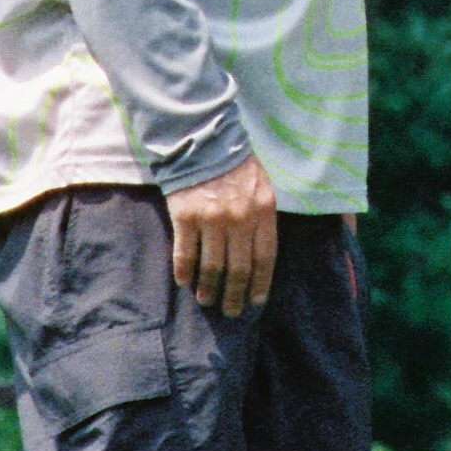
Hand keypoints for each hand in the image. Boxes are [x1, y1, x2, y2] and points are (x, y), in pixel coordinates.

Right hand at [166, 155, 278, 316]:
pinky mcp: (185, 216)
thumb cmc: (234, 164)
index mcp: (263, 210)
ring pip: (212, 266)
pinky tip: (184, 282)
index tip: (255, 302)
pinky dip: (185, 271)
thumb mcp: (261, 186)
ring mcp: (212, 219)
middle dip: (235, 295)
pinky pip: (185, 253)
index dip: (260, 283)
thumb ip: (262, 216)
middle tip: (230, 311)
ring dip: (209, 288)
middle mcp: (240, 218)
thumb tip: (259, 253)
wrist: (202, 139)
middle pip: (239, 268)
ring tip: (207, 300)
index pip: (265, 258)